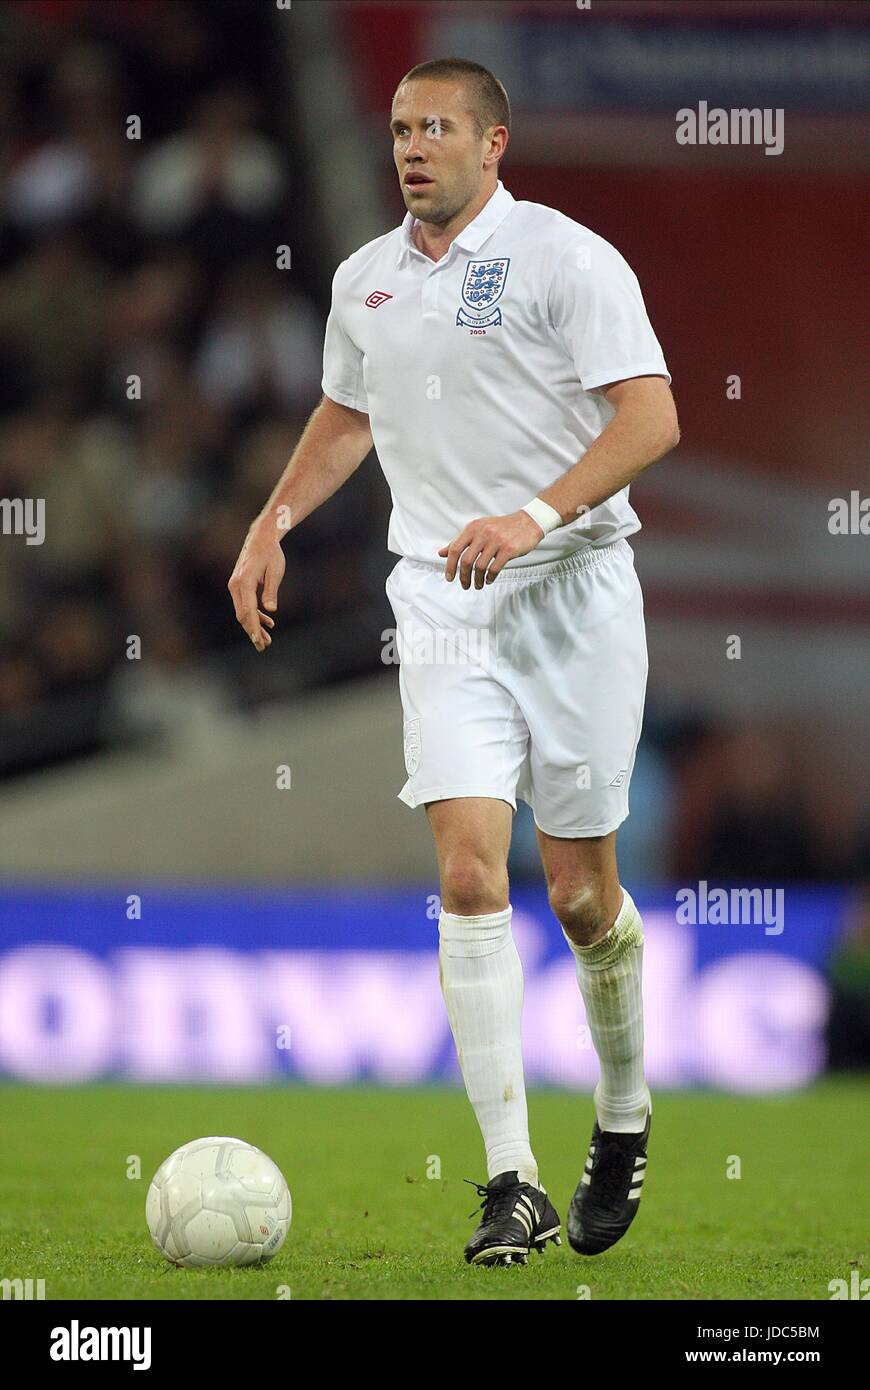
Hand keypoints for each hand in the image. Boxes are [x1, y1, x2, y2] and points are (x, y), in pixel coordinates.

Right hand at [228, 519, 285, 651]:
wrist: (260, 539)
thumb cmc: (271, 553)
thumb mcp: (275, 570)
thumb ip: (271, 590)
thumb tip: (270, 610)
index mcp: (244, 581)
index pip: (248, 610)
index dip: (254, 627)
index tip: (259, 641)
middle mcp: (235, 585)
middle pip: (242, 615)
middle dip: (253, 631)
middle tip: (264, 646)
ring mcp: (235, 586)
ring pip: (242, 612)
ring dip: (254, 626)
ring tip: (267, 640)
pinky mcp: (238, 587)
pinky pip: (244, 606)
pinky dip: (254, 616)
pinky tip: (267, 623)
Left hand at [438, 509, 546, 588]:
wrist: (528, 522)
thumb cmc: (501, 528)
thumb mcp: (478, 529)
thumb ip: (460, 541)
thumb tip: (441, 553)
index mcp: (473, 528)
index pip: (455, 549)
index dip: (450, 565)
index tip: (449, 577)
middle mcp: (483, 533)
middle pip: (466, 560)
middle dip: (463, 577)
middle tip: (464, 585)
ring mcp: (496, 541)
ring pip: (480, 567)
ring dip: (477, 580)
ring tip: (477, 585)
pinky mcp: (508, 549)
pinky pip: (494, 568)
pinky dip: (489, 577)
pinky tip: (489, 580)